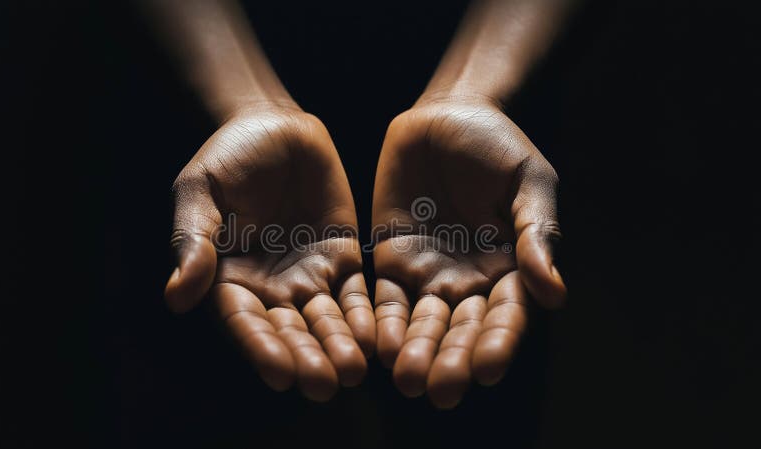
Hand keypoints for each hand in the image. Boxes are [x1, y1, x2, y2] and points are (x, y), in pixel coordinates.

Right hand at [165, 105, 374, 400]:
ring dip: (338, 346)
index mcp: (228, 279)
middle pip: (289, 331)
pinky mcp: (341, 259)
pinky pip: (356, 294)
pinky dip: (366, 316)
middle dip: (306, 358)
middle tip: (324, 384)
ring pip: (325, 320)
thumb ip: (194, 241)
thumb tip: (178, 297)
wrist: (273, 126)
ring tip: (353, 370)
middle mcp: (269, 288)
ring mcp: (307, 276)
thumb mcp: (200, 192)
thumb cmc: (227, 157)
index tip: (279, 373)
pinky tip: (378, 336)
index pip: (244, 322)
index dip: (261, 347)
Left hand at [372, 97, 565, 407]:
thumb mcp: (530, 182)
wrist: (447, 115)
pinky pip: (387, 299)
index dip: (498, 342)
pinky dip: (384, 323)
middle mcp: (471, 280)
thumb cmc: (498, 145)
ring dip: (416, 352)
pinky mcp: (394, 260)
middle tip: (440, 390)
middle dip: (452, 360)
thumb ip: (537, 235)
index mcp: (511, 267)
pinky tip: (378, 346)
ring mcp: (431, 273)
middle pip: (462, 329)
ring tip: (406, 379)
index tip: (488, 368)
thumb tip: (554, 294)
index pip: (506, 314)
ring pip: (424, 323)